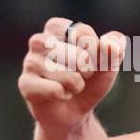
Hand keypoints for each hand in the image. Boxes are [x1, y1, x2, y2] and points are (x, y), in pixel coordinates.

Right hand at [18, 17, 125, 132]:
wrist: (75, 111)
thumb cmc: (89, 81)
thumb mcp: (108, 65)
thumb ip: (114, 50)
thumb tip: (110, 44)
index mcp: (57, 28)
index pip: (82, 31)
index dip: (95, 50)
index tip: (91, 58)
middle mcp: (39, 41)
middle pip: (77, 55)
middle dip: (88, 70)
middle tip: (81, 75)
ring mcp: (29, 62)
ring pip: (66, 74)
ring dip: (77, 84)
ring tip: (71, 85)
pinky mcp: (25, 83)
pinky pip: (54, 90)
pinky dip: (65, 95)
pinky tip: (60, 95)